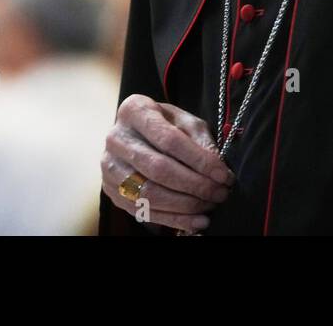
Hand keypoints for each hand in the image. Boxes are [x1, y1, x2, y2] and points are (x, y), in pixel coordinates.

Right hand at [101, 94, 234, 232]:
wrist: (134, 133)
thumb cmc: (164, 124)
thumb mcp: (185, 120)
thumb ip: (201, 140)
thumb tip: (217, 169)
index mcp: (134, 111)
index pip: (170, 140)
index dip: (199, 160)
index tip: (223, 174)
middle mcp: (116, 138)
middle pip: (159, 169)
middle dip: (195, 185)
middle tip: (220, 193)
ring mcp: (110, 167)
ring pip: (150, 194)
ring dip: (186, 205)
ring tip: (211, 205)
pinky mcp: (111, 191)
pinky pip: (144, 211)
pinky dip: (174, 220)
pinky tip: (197, 221)